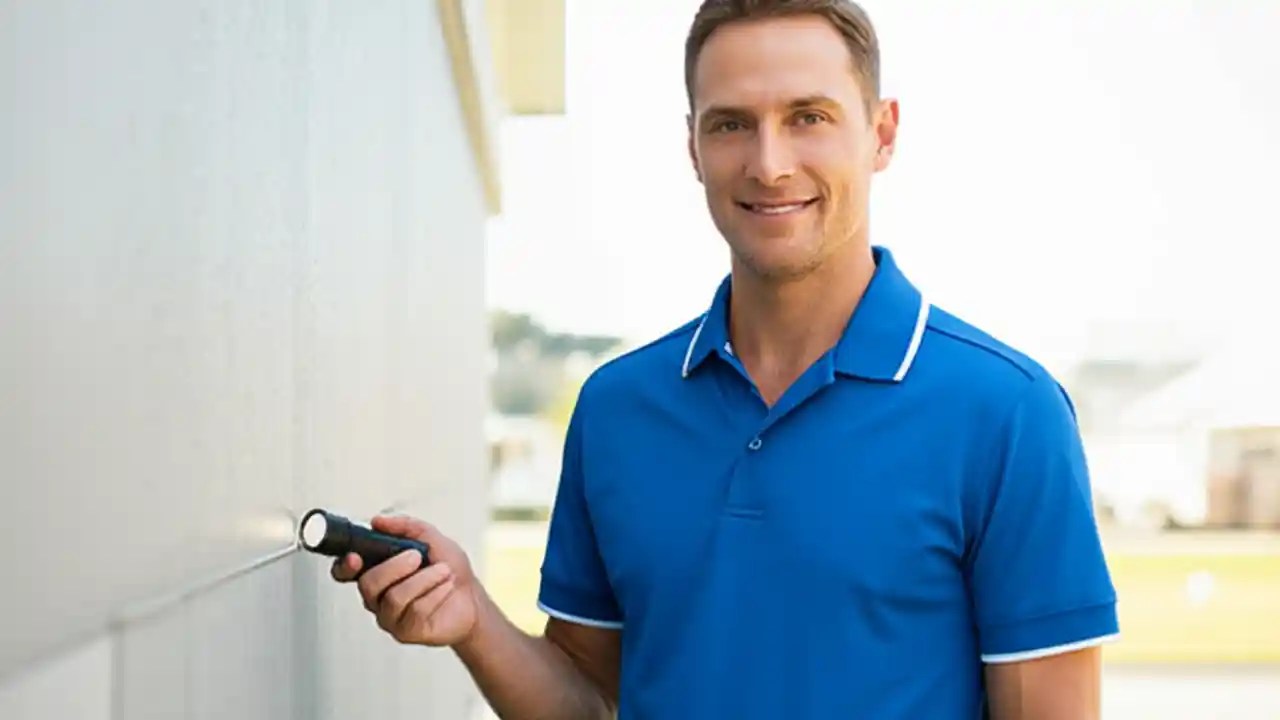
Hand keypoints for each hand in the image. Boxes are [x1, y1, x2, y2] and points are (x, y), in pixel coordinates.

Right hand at [330, 515, 479, 646]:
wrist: (473, 598)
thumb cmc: (450, 570)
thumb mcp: (432, 539)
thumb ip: (406, 527)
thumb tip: (378, 521)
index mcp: (377, 571)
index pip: (344, 572)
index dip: (344, 565)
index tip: (356, 557)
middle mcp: (377, 596)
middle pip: (369, 583)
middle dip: (395, 567)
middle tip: (416, 556)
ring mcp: (389, 616)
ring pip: (394, 598)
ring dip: (424, 579)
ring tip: (444, 572)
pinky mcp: (406, 631)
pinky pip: (415, 611)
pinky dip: (435, 593)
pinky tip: (446, 588)